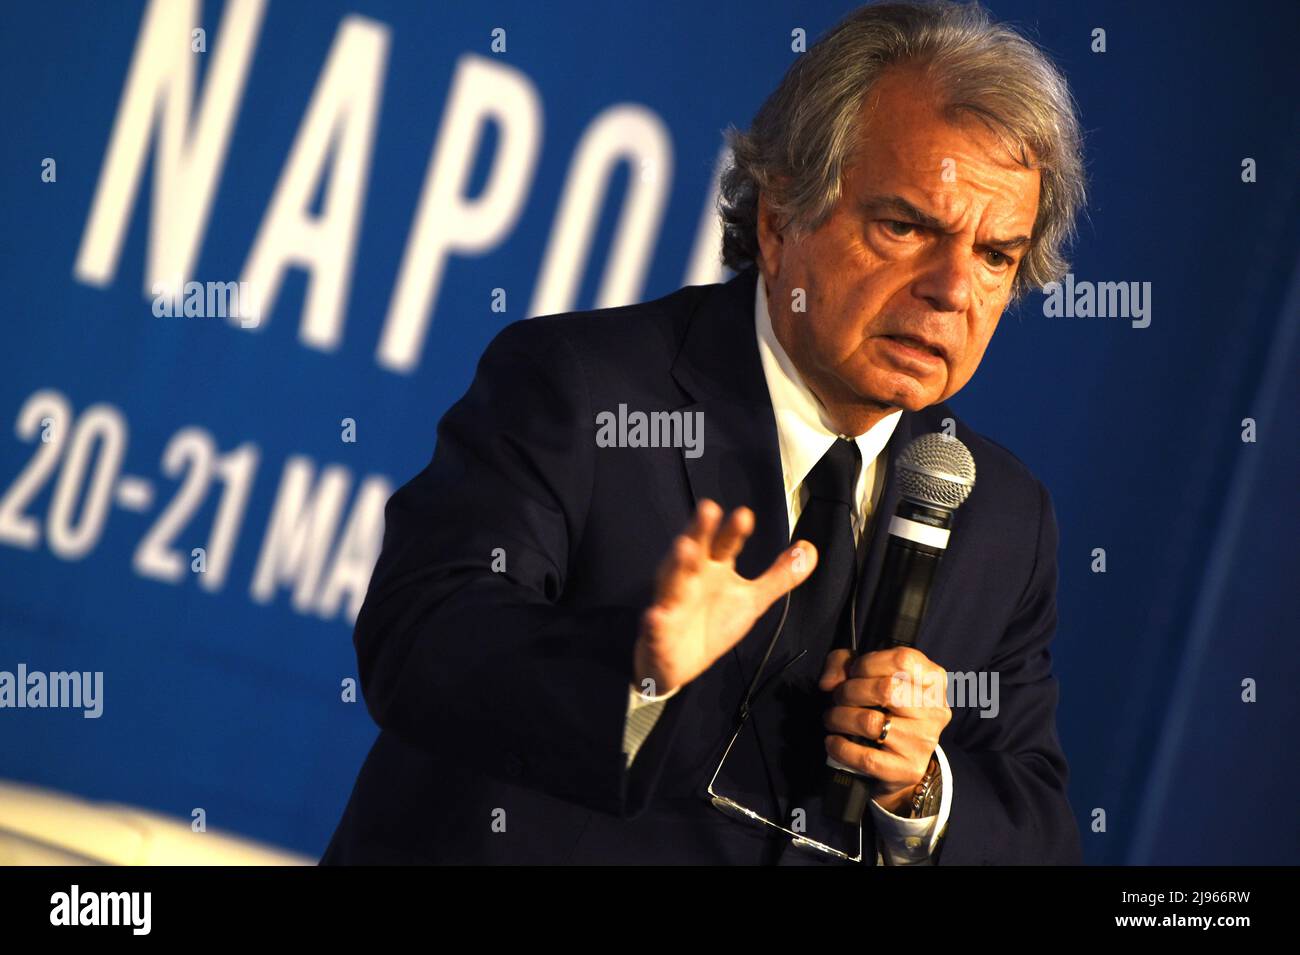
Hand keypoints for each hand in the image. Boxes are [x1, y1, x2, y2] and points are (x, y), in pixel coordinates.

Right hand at [633, 499, 818, 695]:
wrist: (679, 662)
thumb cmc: (713, 622)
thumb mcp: (752, 599)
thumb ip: (778, 575)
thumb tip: (810, 548)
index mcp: (713, 567)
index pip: (725, 544)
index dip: (734, 530)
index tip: (745, 515)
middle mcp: (690, 578)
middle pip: (694, 551)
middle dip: (700, 530)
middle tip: (709, 508)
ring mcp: (672, 604)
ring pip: (672, 582)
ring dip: (677, 565)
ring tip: (684, 549)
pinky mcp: (658, 633)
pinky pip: (655, 626)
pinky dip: (654, 621)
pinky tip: (655, 616)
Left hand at [818, 646, 951, 814]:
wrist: (899, 760)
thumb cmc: (884, 708)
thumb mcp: (867, 675)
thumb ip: (843, 664)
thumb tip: (829, 683)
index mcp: (932, 680)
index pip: (902, 660)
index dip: (868, 663)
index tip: (853, 673)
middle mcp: (934, 710)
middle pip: (886, 689)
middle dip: (849, 691)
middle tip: (837, 698)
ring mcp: (923, 741)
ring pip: (871, 722)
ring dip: (839, 718)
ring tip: (832, 718)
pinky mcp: (908, 769)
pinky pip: (866, 757)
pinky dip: (840, 747)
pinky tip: (833, 741)